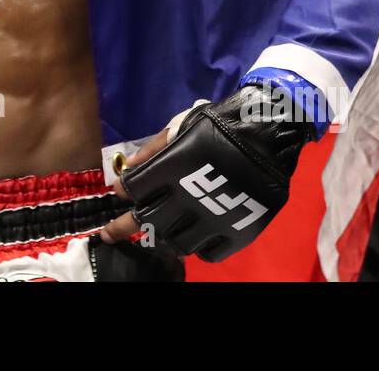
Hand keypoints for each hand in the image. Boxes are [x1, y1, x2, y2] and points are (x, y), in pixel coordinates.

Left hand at [100, 85, 315, 260]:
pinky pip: (210, 254)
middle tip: (111, 233)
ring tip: (163, 231)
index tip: (120, 195)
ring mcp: (213, 219)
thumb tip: (126, 167)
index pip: (134, 190)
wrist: (267, 131)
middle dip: (125, 227)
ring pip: (177, 243)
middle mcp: (187, 199)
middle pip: (148, 222)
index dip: (123, 194)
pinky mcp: (237, 233)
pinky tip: (198, 237)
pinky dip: (200, 248)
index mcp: (170, 170)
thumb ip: (152, 149)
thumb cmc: (219, 124)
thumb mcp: (180, 126)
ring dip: (165, 238)